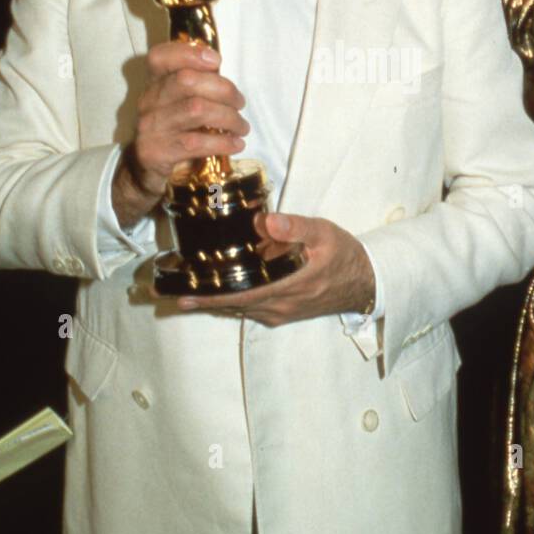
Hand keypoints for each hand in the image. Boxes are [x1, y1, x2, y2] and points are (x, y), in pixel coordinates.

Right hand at [113, 40, 248, 228]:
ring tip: (242, 126)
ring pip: (196, 110)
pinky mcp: (156, 152)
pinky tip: (236, 144)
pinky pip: (196, 143)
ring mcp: (150, 127)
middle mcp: (148, 101)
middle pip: (186, 81)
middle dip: (223, 89)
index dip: (189, 53)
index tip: (216, 61)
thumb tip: (220, 68)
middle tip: (240, 103)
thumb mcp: (178, 103)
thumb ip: (197, 84)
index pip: (160, 57)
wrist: (144, 170)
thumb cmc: (172, 130)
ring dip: (228, 117)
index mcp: (154, 83)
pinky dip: (222, 142)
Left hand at [173, 212, 375, 326]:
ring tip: (183, 293)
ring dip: (211, 301)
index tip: (180, 293)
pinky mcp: (283, 311)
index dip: (206, 295)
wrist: (366, 283)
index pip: (236, 295)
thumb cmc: (344, 256)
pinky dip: (229, 301)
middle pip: (230, 304)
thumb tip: (265, 221)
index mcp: (283, 287)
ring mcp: (279, 311)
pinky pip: (249, 308)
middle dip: (199, 299)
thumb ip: (295, 227)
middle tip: (166, 292)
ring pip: (238, 308)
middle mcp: (276, 306)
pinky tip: (218, 292)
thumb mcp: (324, 234)